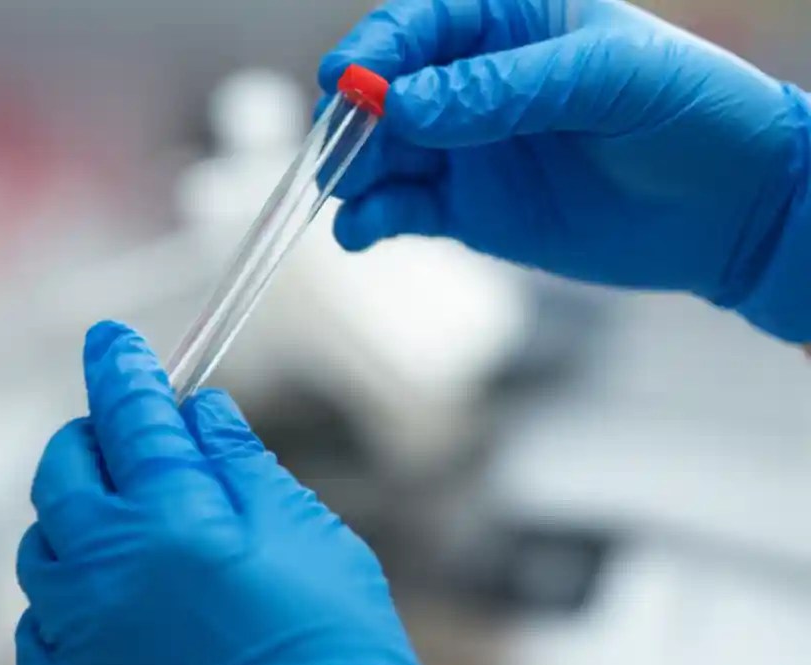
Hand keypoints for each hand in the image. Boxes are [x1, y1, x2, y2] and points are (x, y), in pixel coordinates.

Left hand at [15, 322, 435, 664]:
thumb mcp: (310, 540)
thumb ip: (241, 465)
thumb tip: (200, 413)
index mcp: (173, 523)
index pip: (130, 415)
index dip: (122, 367)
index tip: (113, 342)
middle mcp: (106, 575)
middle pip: (64, 470)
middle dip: (94, 437)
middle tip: (130, 434)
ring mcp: (77, 637)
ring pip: (42, 543)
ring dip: (77, 516)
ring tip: (130, 524)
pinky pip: (39, 619)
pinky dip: (66, 592)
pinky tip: (112, 597)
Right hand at [320, 0, 810, 340]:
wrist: (733, 208)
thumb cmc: (689, 111)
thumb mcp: (605, 79)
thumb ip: (502, 89)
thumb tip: (404, 107)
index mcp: (507, 21)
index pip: (419, 24)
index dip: (375, 50)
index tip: (347, 83)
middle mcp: (472, 81)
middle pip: (384, 92)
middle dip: (354, 120)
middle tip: (342, 155)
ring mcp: (465, 149)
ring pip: (382, 154)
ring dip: (354, 174)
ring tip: (351, 199)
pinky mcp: (467, 210)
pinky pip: (401, 210)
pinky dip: (372, 220)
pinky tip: (361, 233)